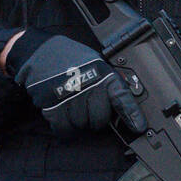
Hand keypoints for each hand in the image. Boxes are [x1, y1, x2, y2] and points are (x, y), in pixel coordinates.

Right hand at [8, 32, 145, 135]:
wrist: (41, 52)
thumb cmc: (71, 59)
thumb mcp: (97, 64)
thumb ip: (108, 84)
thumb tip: (120, 107)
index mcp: (104, 75)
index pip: (123, 99)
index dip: (132, 115)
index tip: (139, 128)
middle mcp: (90, 87)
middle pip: (100, 120)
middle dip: (96, 119)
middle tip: (88, 109)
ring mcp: (71, 98)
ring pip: (81, 125)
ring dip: (78, 121)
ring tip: (72, 105)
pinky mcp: (52, 106)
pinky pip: (63, 128)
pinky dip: (63, 126)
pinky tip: (61, 113)